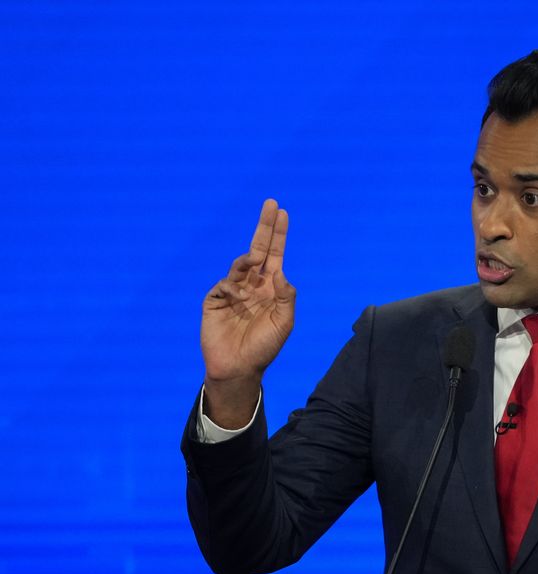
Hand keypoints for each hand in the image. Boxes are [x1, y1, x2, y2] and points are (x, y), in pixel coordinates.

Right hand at [201, 199, 295, 385]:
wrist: (239, 369)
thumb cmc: (264, 347)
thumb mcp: (284, 323)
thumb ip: (286, 297)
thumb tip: (279, 271)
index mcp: (270, 288)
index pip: (274, 255)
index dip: (278, 234)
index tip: (282, 213)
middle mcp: (251, 285)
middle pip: (258, 250)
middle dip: (264, 227)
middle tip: (271, 204)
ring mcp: (232, 291)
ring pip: (239, 265)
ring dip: (247, 259)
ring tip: (255, 258)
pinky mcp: (214, 301)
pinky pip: (223, 285)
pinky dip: (232, 286)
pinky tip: (239, 296)